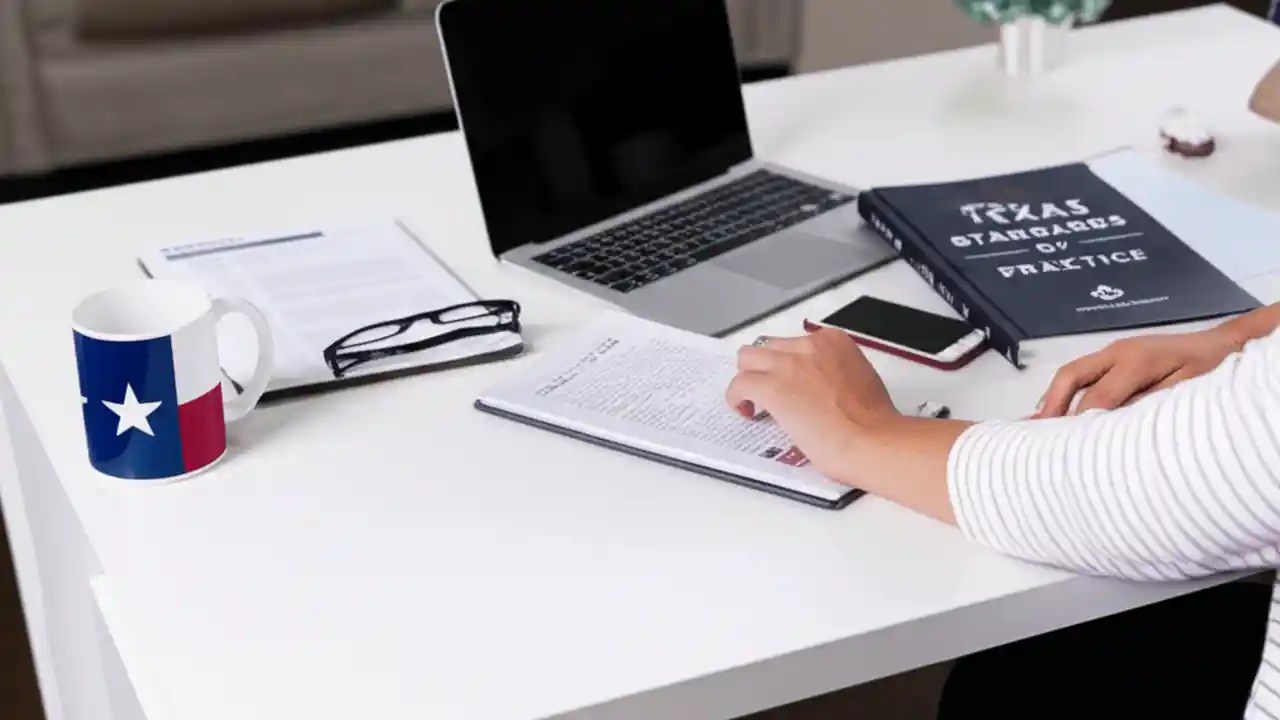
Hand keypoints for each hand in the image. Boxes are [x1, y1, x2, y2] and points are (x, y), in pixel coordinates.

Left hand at [725, 323, 896, 483]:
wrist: (872, 440)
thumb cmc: (874, 423)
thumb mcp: (861, 381)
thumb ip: (836, 374)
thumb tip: (820, 389)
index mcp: (834, 342)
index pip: (796, 343)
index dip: (789, 365)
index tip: (792, 384)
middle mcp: (810, 346)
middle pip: (770, 347)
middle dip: (767, 368)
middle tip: (770, 392)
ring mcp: (790, 365)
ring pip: (748, 358)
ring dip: (749, 378)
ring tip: (754, 400)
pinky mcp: (772, 388)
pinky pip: (740, 384)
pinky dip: (737, 398)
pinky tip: (746, 412)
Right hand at [1036, 326, 1243, 416]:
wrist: (1226, 344)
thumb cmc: (1212, 370)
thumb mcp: (1186, 392)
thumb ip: (1148, 406)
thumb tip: (1113, 425)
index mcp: (1136, 361)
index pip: (1096, 398)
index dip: (1079, 423)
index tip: (1064, 447)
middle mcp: (1118, 351)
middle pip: (1072, 375)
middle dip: (1051, 404)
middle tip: (1035, 431)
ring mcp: (1116, 350)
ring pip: (1073, 372)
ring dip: (1054, 396)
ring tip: (1038, 423)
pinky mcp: (1118, 354)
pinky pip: (1084, 372)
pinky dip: (1067, 391)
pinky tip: (1057, 408)